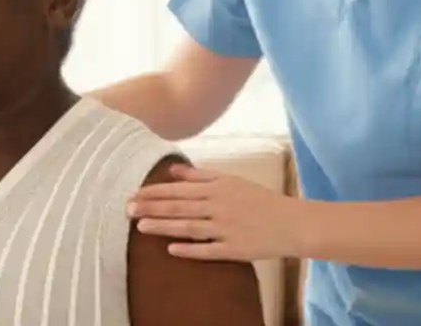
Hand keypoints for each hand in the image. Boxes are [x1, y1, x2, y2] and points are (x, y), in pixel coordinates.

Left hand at [127, 163, 303, 261]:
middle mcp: (220, 205)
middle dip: (152, 207)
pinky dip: (190, 250)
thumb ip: (201, 175)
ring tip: (141, 228)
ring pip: (189, 226)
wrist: (292, 222)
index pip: (180, 189)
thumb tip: (172, 169)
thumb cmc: (260, 200)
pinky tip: (171, 250)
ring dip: (164, 226)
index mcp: (219, 187)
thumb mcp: (231, 181)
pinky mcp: (235, 249)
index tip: (134, 194)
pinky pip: (209, 250)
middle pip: (180, 206)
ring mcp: (227, 228)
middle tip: (127, 209)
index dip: (155, 191)